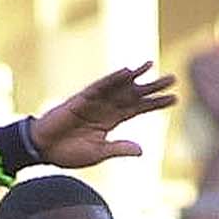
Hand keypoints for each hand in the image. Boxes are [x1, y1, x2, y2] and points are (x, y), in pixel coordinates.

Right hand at [27, 64, 177, 170]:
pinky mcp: (82, 98)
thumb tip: (142, 150)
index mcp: (111, 122)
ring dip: (135, 77)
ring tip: (152, 65)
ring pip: (120, 86)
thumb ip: (119, 148)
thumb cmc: (67, 152)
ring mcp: (95, 101)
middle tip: (173, 78)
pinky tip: (127, 72)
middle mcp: (106, 108)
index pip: (138, 110)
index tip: (175, 99)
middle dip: (153, 87)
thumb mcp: (98, 153)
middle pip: (134, 95)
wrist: (43, 149)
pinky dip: (113, 79)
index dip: (156, 104)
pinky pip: (100, 86)